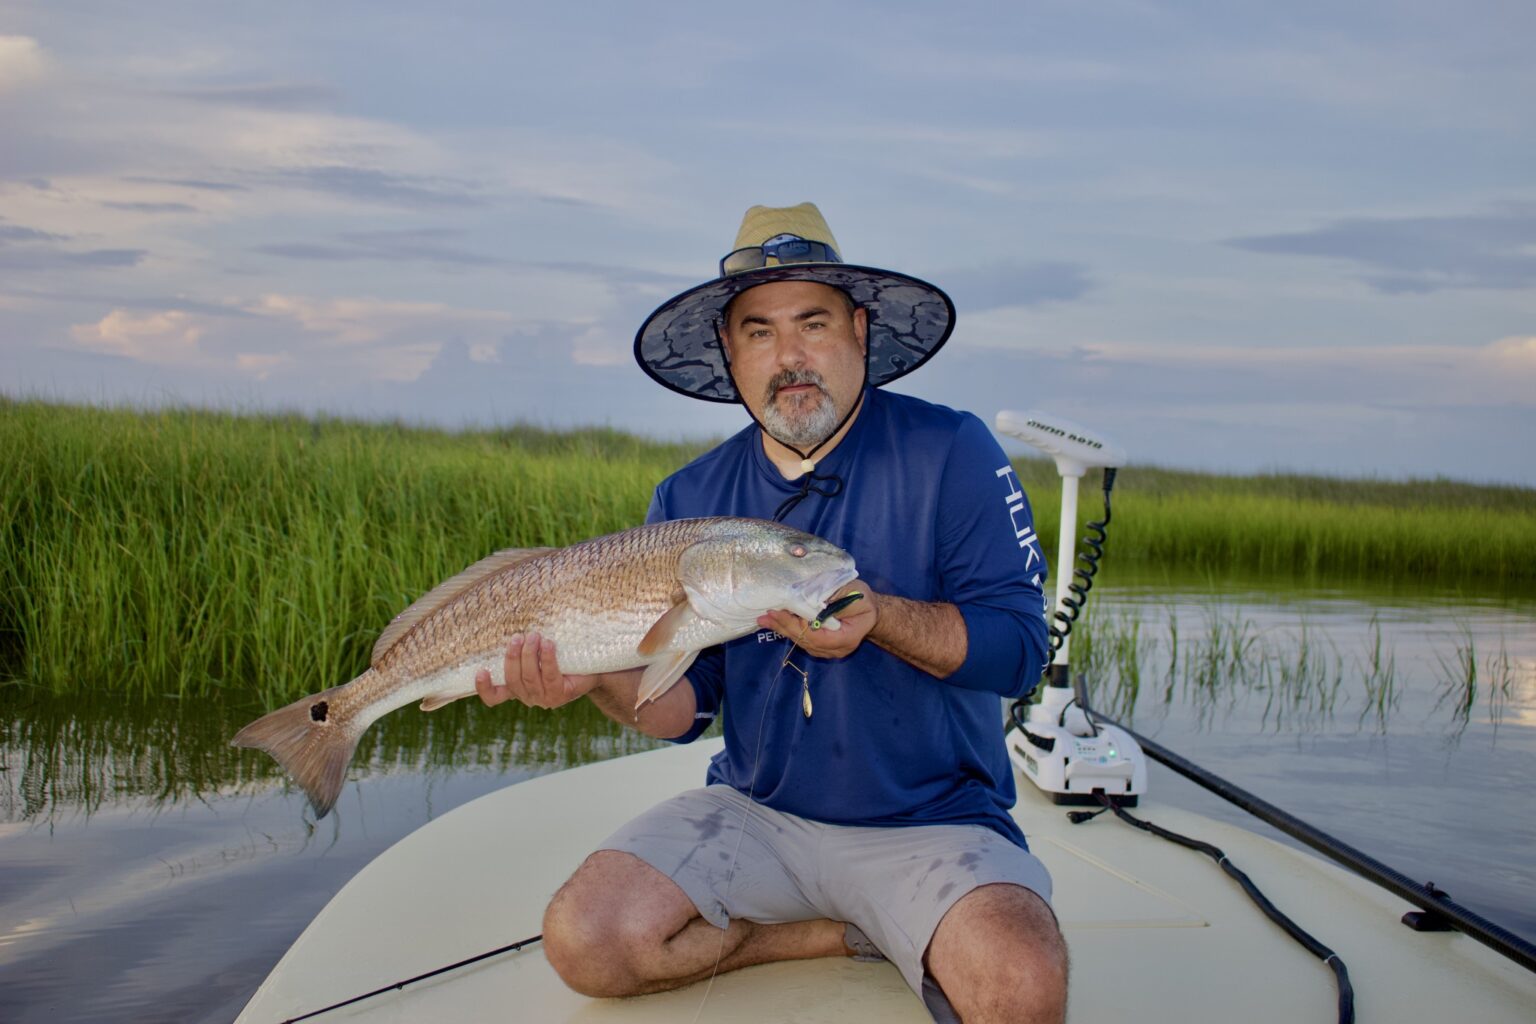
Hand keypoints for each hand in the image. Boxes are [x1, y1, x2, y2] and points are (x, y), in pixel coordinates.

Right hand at [475, 632, 600, 708]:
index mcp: (517, 688)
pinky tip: (548, 644)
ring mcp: (544, 699)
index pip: (494, 697)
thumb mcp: (537, 654)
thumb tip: (511, 627)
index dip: (484, 688)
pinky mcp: (560, 695)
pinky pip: (549, 676)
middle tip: (518, 637)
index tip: (481, 670)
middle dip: (513, 657)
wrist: (591, 668)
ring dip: (529, 654)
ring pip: (529, 678)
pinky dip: (547, 658)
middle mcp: (528, 696)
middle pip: (512, 680)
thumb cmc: (560, 657)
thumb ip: (522, 649)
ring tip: (534, 636)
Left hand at [757, 581, 878, 659]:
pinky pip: (803, 640)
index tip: (777, 612)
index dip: (794, 624)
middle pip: (805, 640)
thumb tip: (807, 597)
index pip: (814, 635)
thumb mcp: (852, 593)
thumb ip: (832, 597)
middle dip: (783, 627)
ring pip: (802, 642)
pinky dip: (790, 630)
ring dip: (783, 629)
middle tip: (764, 616)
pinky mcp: (822, 646)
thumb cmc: (863, 600)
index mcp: (845, 638)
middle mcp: (836, 650)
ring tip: (765, 619)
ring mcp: (828, 651)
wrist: (871, 612)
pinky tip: (777, 622)